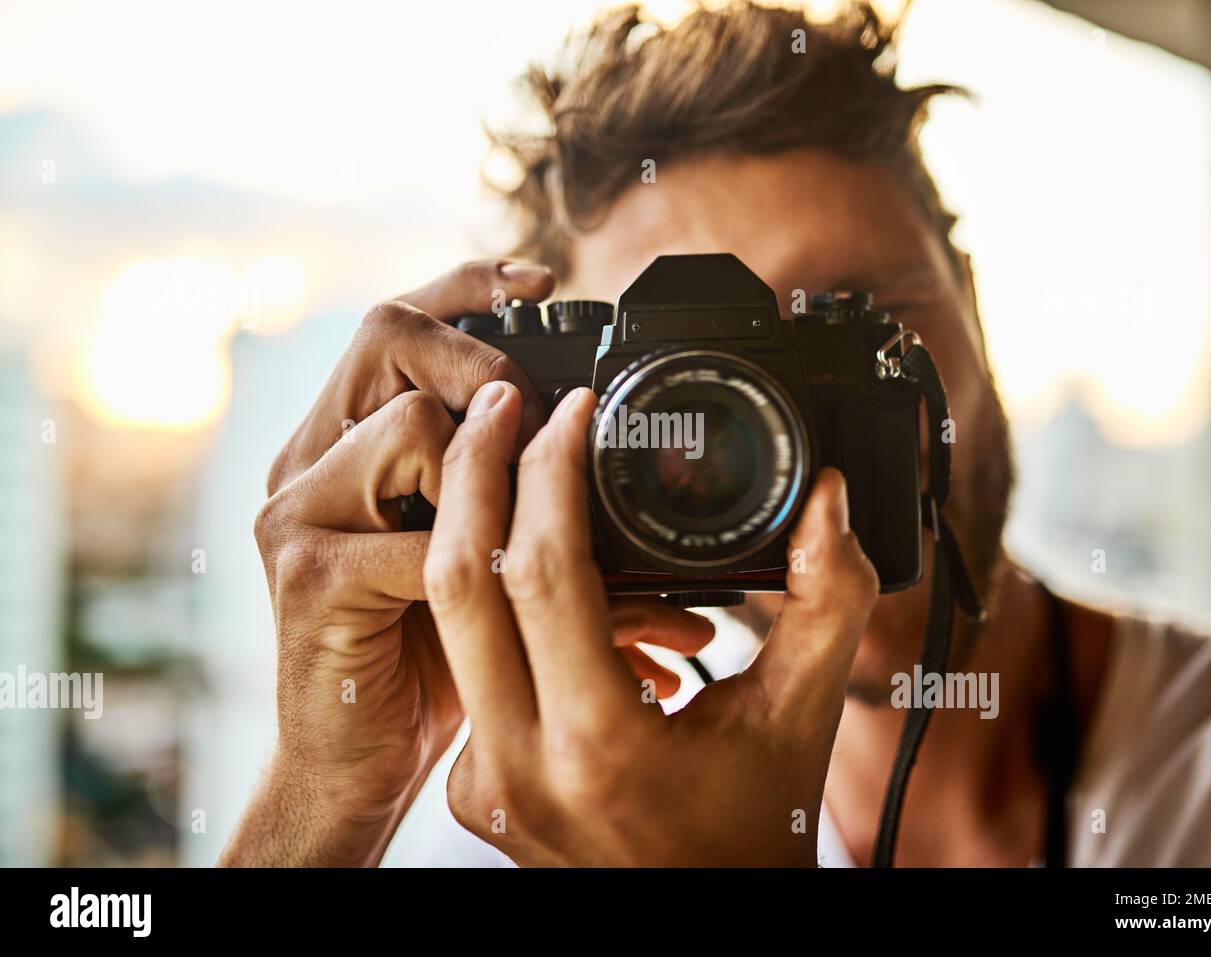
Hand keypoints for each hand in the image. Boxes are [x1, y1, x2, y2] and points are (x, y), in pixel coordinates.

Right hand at [221, 261, 712, 865]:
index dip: (463, 285)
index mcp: (348, 445)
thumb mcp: (480, 557)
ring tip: (510, 529)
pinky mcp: (305, 575)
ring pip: (409, 427)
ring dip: (483, 470)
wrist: (357, 759)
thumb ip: (515, 498)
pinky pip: (418, 541)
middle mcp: (309, 461)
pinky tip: (494, 597)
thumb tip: (616, 474)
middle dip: (479, 364)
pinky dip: (476, 564)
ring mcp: (296, 513)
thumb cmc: (427, 654)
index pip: (394, 324)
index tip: (540, 275)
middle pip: (386, 337)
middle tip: (538, 418)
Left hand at [425, 381, 878, 865]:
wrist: (700, 925)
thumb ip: (829, 599)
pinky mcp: (474, 781)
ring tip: (528, 470)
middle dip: (475, 471)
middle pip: (458, 582)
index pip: (542, 571)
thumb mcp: (802, 717)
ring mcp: (484, 779)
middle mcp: (520, 764)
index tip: (573, 412)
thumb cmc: (755, 837)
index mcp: (601, 744)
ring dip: (481, 532)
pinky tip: (556, 579)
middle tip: (503, 402)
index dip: (549, 470)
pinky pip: (474, 664)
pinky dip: (504, 603)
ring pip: (454, 621)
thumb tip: (829, 500)